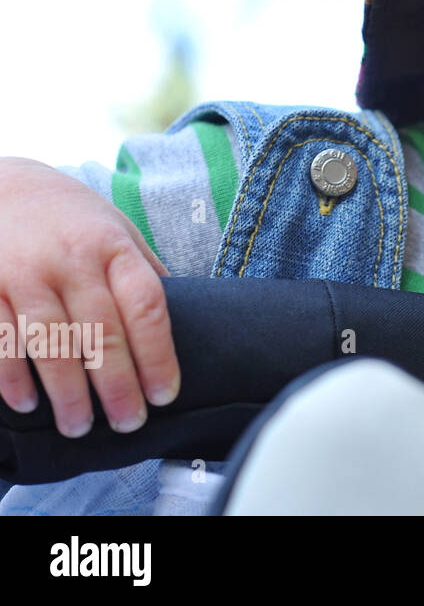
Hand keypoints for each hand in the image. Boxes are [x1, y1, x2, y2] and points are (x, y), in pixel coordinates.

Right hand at [0, 157, 180, 436]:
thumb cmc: (69, 216)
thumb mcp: (116, 228)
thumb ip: (143, 271)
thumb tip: (185, 313)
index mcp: (113, 247)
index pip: (147, 306)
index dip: (158, 356)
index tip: (165, 394)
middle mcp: (71, 259)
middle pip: (102, 333)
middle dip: (118, 385)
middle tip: (129, 423)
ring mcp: (24, 271)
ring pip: (52, 343)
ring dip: (67, 392)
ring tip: (80, 426)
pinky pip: (1, 340)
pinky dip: (14, 377)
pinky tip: (29, 404)